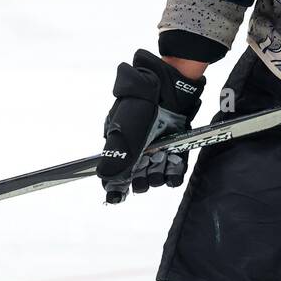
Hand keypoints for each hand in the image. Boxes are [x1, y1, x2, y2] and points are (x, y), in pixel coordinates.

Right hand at [98, 50, 204, 203]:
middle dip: (140, 181)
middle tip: (143, 178)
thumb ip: (115, 154)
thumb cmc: (140, 103)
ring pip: (156, 175)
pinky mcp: (175, 146)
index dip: (115, 187)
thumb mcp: (124, 128)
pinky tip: (172, 174)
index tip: (118, 196)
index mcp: (119, 145)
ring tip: (157, 168)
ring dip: (157, 176)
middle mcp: (138, 150)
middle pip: (137, 178)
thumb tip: (104, 178)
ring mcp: (157, 149)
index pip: (114, 174)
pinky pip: (175, 169)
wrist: (168, 85)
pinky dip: (174, 173)